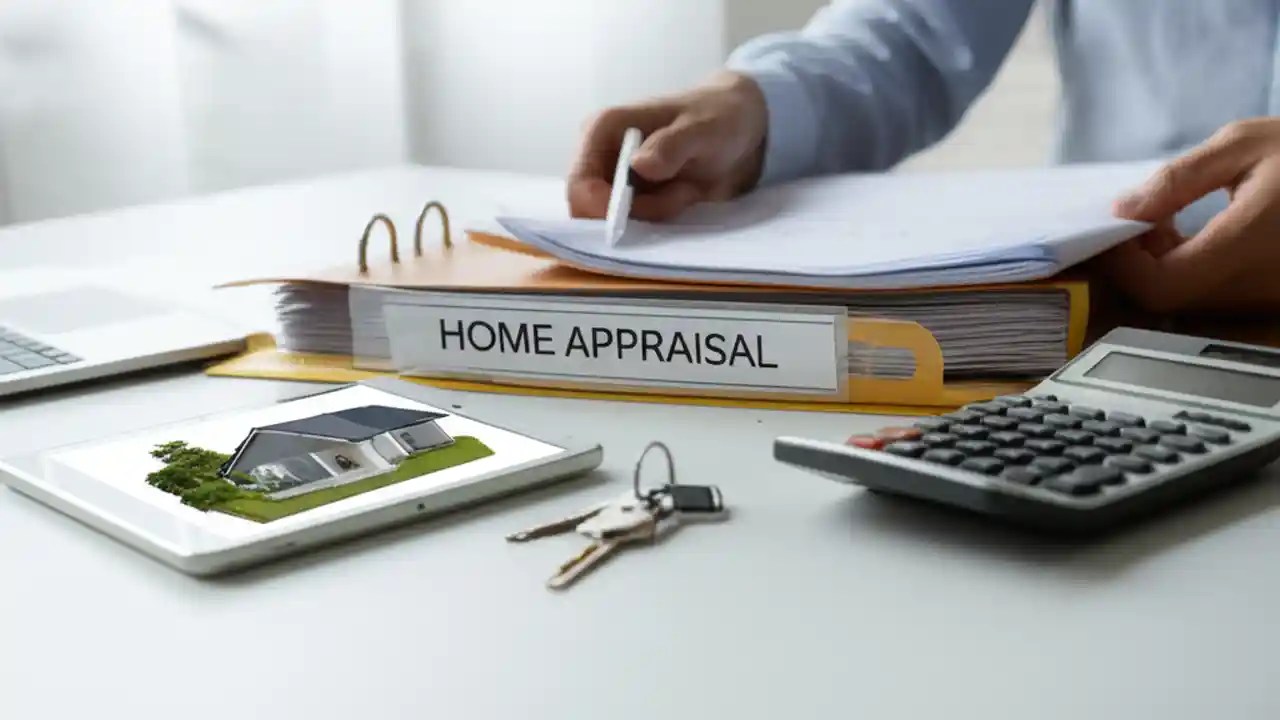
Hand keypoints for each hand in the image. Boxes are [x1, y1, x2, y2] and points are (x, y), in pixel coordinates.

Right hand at [566, 70, 768, 220]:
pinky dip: (660, 219)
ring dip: (654, 215)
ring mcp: (615, 179)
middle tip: (680, 194)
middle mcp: (600, 156)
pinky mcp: (632, 197)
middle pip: (593, 211)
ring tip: (687, 188)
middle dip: (636, 214)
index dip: (602, 209)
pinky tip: (684, 194)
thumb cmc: (719, 118)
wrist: (740, 127)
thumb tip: (640, 165)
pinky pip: (635, 224)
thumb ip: (672, 145)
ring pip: (616, 222)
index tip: (642, 212)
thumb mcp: (703, 129)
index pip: (579, 185)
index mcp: (602, 130)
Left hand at [1106, 118, 1279, 312]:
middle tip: (1142, 216)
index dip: (1123, 263)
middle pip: (1168, 297)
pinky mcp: (1272, 294)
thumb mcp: (1243, 144)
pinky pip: (1214, 292)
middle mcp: (1258, 283)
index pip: (1159, 286)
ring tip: (1169, 217)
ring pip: (1189, 298)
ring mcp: (1268, 295)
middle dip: (1138, 260)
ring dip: (1162, 263)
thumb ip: (1177, 180)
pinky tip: (1197, 230)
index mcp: (1248, 244)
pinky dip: (1190, 265)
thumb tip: (1123, 210)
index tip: (1116, 225)